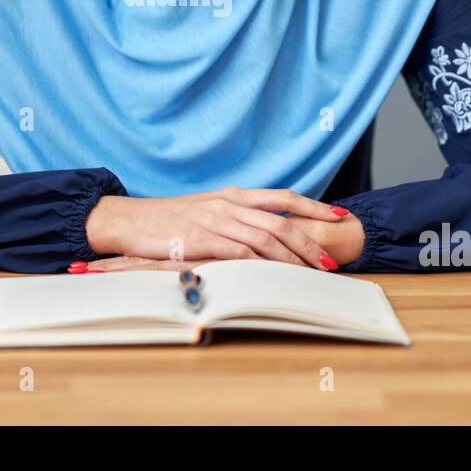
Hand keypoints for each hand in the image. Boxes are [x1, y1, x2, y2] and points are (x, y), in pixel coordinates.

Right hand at [84, 185, 347, 270]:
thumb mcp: (206, 211)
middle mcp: (229, 203)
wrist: (131, 221)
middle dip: (311, 241)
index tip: (338, 215)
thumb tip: (262, 233)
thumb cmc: (168, 220)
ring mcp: (217, 220)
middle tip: (328, 260)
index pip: (283, 197)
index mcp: (233, 194)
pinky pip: (241, 251)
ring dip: (293, 257)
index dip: (314, 206)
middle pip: (282, 220)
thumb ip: (235, 218)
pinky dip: (263, 264)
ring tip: (310, 273)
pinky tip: (276, 276)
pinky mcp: (203, 239)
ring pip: (267, 237)